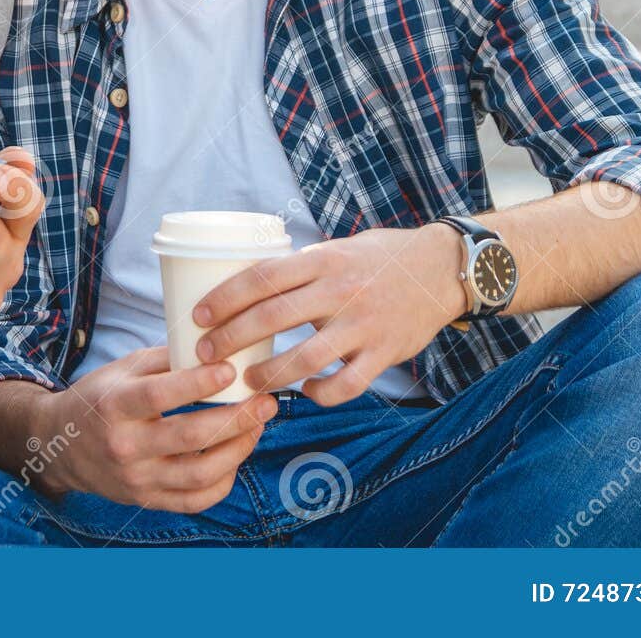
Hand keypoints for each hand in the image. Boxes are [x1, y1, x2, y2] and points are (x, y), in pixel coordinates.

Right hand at [32, 347, 277, 511]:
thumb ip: (168, 359)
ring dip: (238, 450)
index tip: (232, 368)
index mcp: (115, 405)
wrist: (62, 446)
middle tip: (265, 401)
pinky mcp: (147, 500)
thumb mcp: (124, 368)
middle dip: (236, 418)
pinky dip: (223, 481)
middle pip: (189, 436)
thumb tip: (217, 346)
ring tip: (257, 427)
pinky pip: (195, 500)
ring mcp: (136, 479)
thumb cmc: (100, 398)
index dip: (200, 383)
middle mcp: (124, 446)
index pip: (161, 395)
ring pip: (199, 473)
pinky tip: (236, 456)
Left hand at [193, 225, 468, 405]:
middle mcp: (340, 290)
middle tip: (206, 354)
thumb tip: (246, 285)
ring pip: (305, 358)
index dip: (225, 297)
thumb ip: (300, 268)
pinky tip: (307, 391)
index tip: (198, 315)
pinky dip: (321, 393)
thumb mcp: (336, 248)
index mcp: (323, 259)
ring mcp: (364, 324)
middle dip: (231, 339)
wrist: (441, 268)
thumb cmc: (379, 257)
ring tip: (247, 382)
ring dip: (269, 375)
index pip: (262, 277)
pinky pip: (347, 385)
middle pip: (273, 317)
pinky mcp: (384, 352)